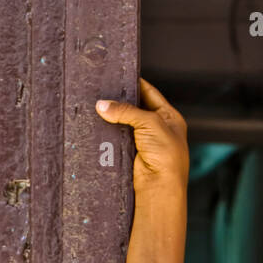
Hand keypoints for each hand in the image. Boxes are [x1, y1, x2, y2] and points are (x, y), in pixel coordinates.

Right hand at [96, 77, 189, 194]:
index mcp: (169, 118)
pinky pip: (115, 137)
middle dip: (119, 99)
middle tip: (100, 88)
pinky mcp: (129, 153)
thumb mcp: (150, 123)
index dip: (134, 83)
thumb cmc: (166, 156)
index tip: (116, 74)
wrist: (159, 188)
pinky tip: (94, 122)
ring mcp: (142, 141)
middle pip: (134, 107)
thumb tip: (102, 105)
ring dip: (110, 116)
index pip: (149, 92)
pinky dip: (106, 131)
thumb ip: (127, 110)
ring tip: (93, 102)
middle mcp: (157, 128)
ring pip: (122, 122)